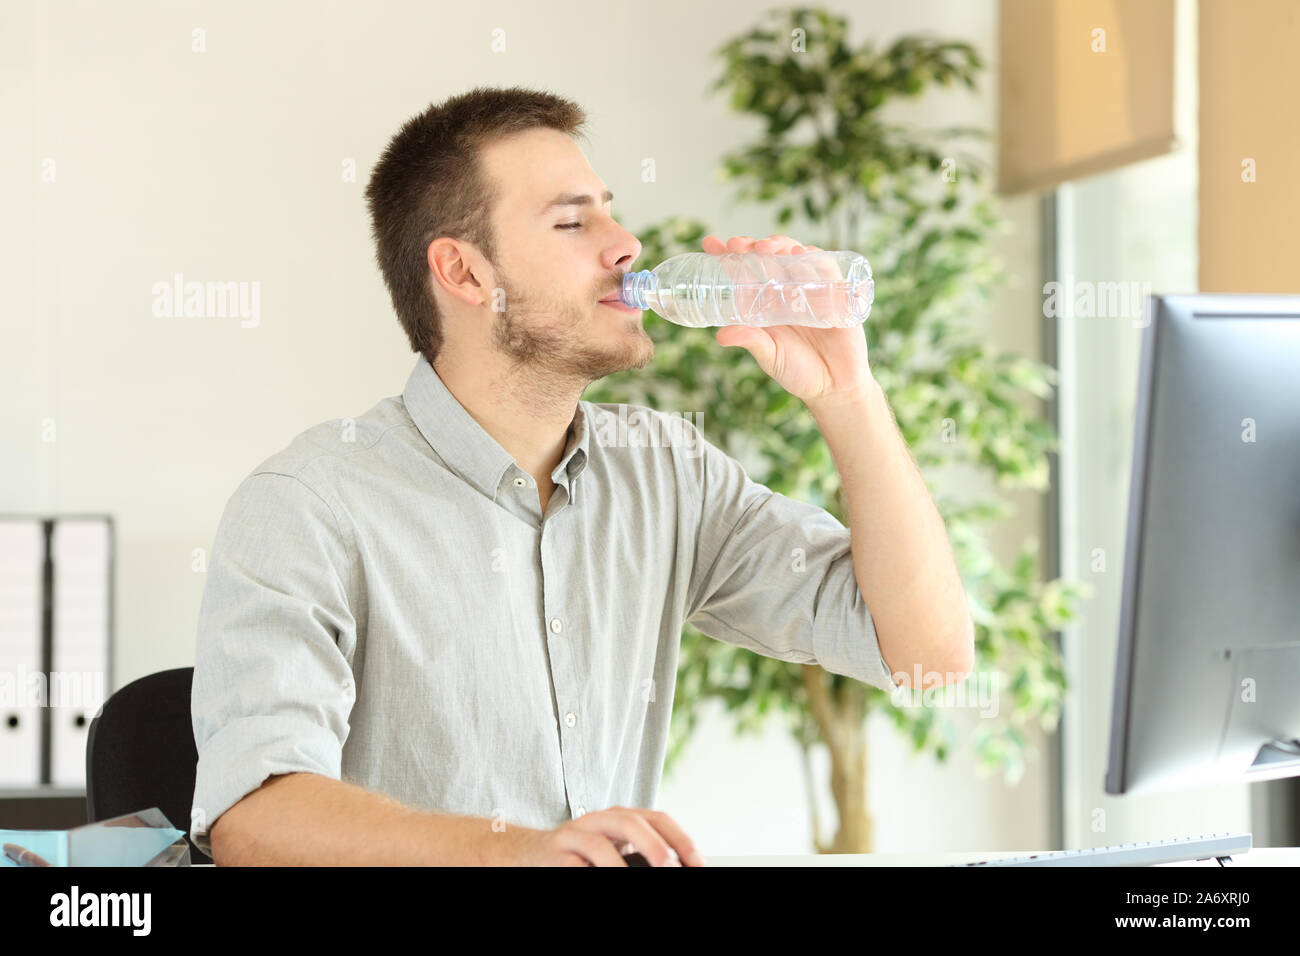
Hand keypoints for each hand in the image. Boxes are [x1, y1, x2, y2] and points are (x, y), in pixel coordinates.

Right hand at [512, 806, 704, 866]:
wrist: (528, 853)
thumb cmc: (580, 855)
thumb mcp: (614, 850)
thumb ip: (641, 855)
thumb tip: (674, 867)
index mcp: (620, 818)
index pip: (657, 818)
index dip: (680, 838)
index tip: (698, 863)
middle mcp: (598, 821)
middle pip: (629, 822)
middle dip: (653, 845)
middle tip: (669, 868)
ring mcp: (574, 835)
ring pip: (598, 844)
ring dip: (617, 866)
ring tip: (631, 880)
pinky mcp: (554, 854)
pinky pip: (572, 864)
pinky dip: (587, 872)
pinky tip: (596, 878)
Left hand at [701, 233, 874, 410]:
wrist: (836, 386)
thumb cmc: (799, 373)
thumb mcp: (770, 356)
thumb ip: (750, 341)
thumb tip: (721, 335)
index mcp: (764, 303)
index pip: (743, 272)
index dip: (727, 255)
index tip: (710, 244)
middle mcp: (785, 291)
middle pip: (767, 257)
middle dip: (751, 246)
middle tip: (736, 245)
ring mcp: (810, 289)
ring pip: (794, 256)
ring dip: (779, 245)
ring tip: (765, 248)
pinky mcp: (836, 292)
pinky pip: (826, 267)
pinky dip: (814, 257)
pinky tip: (801, 253)